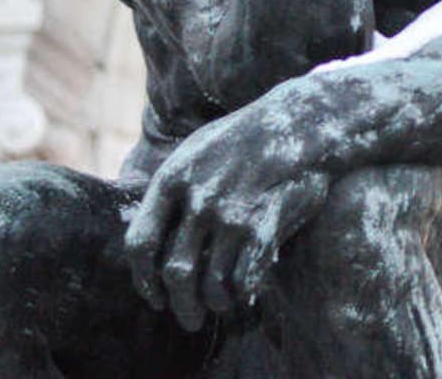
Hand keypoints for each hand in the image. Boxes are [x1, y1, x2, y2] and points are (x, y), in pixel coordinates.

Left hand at [125, 107, 329, 329]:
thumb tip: (147, 227)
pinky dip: (243, 292)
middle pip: (174, 273)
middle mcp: (197, 199)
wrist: (301, 122)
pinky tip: (247, 292)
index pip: (139, 244)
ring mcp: (231, 213)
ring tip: (222, 304)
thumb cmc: (246, 136)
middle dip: (180, 305)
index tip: (155, 297)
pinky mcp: (263, 224)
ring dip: (215, 302)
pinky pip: (244, 278)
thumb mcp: (196, 149)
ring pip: (210, 283)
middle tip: (190, 319)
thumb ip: (170, 187)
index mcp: (172, 179)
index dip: (143, 280)